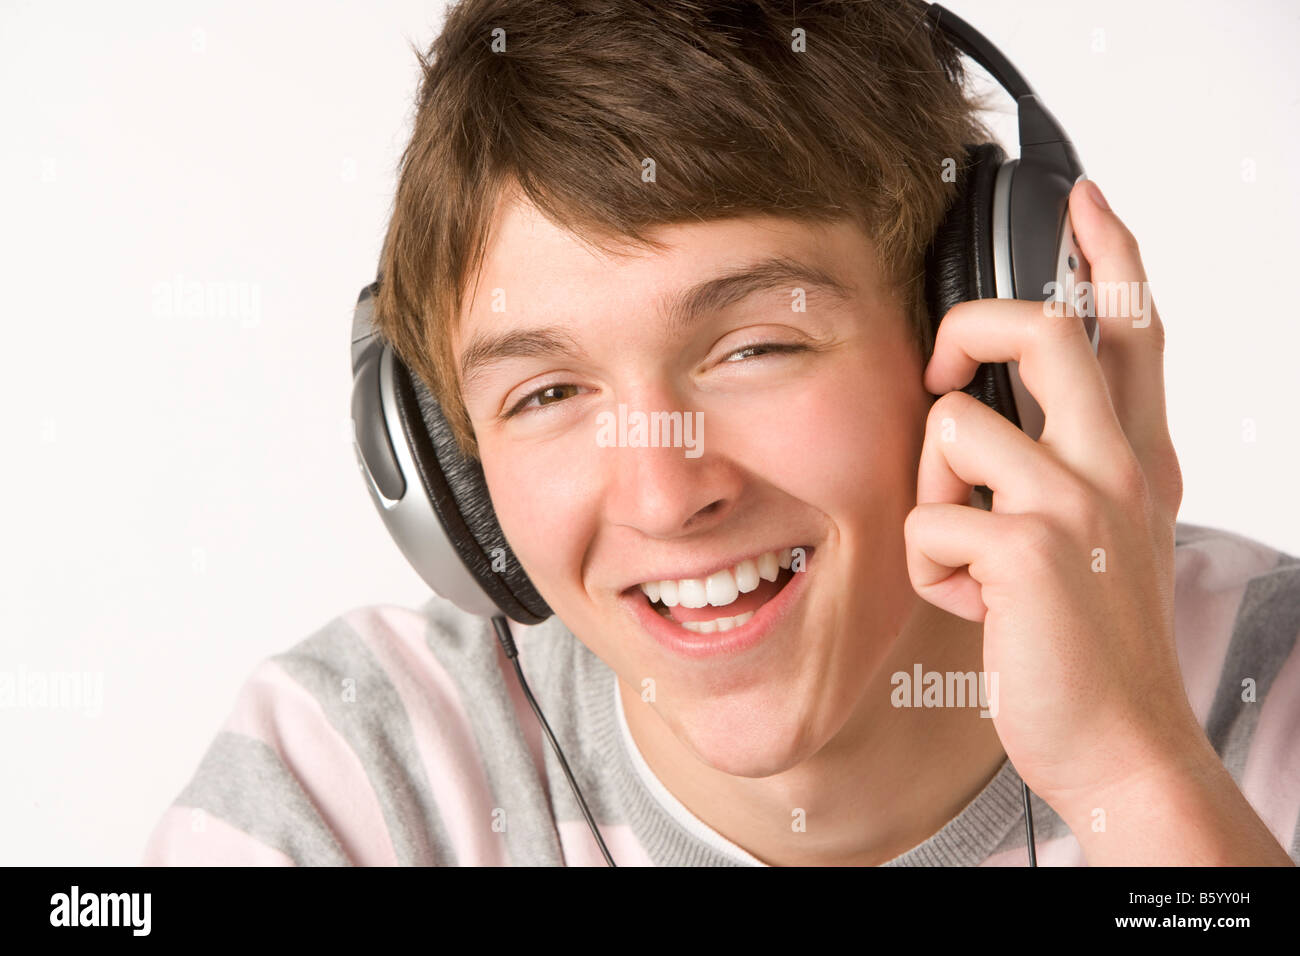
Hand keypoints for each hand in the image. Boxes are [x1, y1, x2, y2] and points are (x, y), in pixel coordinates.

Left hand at [903, 180, 1289, 863]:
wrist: (1119, 743)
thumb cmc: (1092, 642)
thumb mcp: (1105, 535)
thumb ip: (1068, 466)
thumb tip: (992, 414)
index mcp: (1132, 456)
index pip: (1130, 330)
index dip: (1110, 255)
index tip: (1085, 199)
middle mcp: (1116, 464)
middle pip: (1044, 330)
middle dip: (971, 330)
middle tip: (946, 374)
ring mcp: (1079, 503)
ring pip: (952, 428)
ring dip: (932, 496)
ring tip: (966, 555)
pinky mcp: (1032, 552)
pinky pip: (927, 521)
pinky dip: (928, 568)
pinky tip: (972, 606)